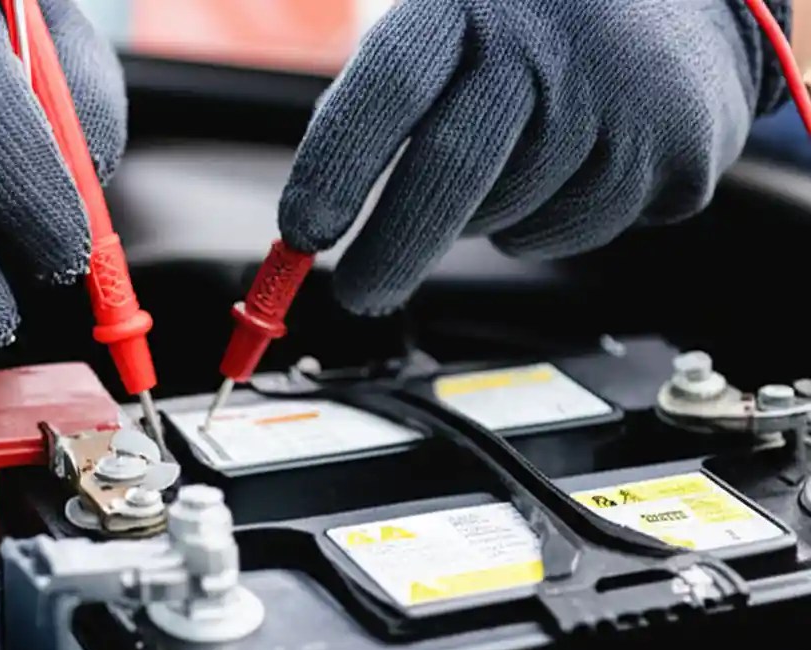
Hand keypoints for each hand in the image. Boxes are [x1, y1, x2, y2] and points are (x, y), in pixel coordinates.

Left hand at [278, 0, 790, 314]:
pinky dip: (545, 225)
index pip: (389, 86)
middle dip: (392, 251)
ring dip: (482, 219)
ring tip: (514, 156)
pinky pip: (570, 234)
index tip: (303, 233)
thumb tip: (310, 225)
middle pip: (451, 170)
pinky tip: (571, 167)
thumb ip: (381, 107)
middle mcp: (550, 40)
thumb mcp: (451, 23)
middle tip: (359, 293)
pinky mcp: (677, 150)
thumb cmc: (534, 25)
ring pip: (508, 216)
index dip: (338, 167)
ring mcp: (622, 94)